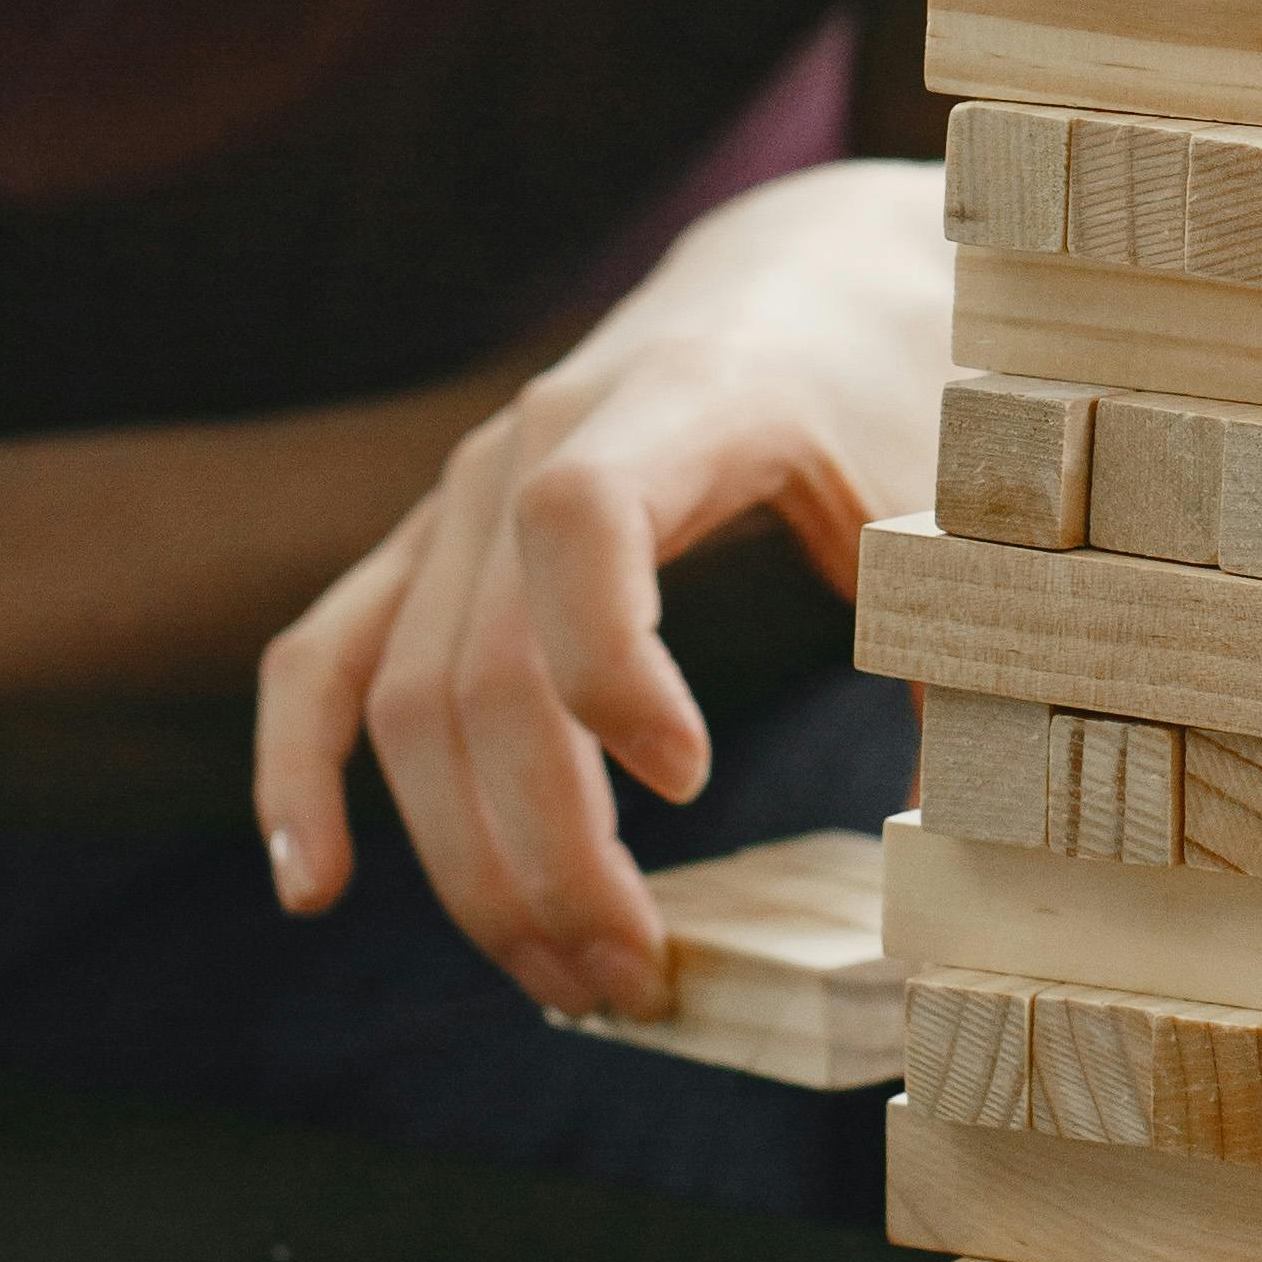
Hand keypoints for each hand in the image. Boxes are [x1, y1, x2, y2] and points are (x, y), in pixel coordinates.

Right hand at [252, 161, 949, 1014]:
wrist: (796, 281)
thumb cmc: (886, 398)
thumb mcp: (950, 499)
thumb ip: (959, 657)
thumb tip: (952, 854)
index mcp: (682, 399)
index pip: (580, 516)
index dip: (608, 661)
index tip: (692, 783)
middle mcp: (535, 438)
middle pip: (482, 665)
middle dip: (545, 850)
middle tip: (637, 979)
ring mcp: (461, 491)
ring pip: (403, 697)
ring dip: (468, 862)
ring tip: (569, 979)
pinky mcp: (429, 546)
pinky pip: (326, 659)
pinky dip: (302, 773)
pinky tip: (316, 890)